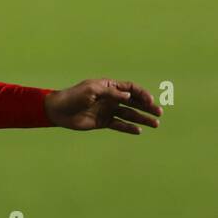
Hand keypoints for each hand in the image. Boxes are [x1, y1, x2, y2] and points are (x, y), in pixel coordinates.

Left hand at [44, 78, 161, 133]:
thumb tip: (130, 96)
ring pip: (130, 114)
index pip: (131, 88)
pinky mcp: (103, 122)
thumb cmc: (73, 96)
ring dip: (142, 118)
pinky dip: (129, 128)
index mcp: (109, 87)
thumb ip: (111, 93)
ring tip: (155, 124)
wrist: (58, 110)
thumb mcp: (92, 90)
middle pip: (134, 102)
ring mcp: (108, 110)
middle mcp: (111, 98)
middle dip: (148, 107)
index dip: (142, 94)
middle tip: (159, 113)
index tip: (150, 101)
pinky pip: (120, 125)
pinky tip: (138, 130)